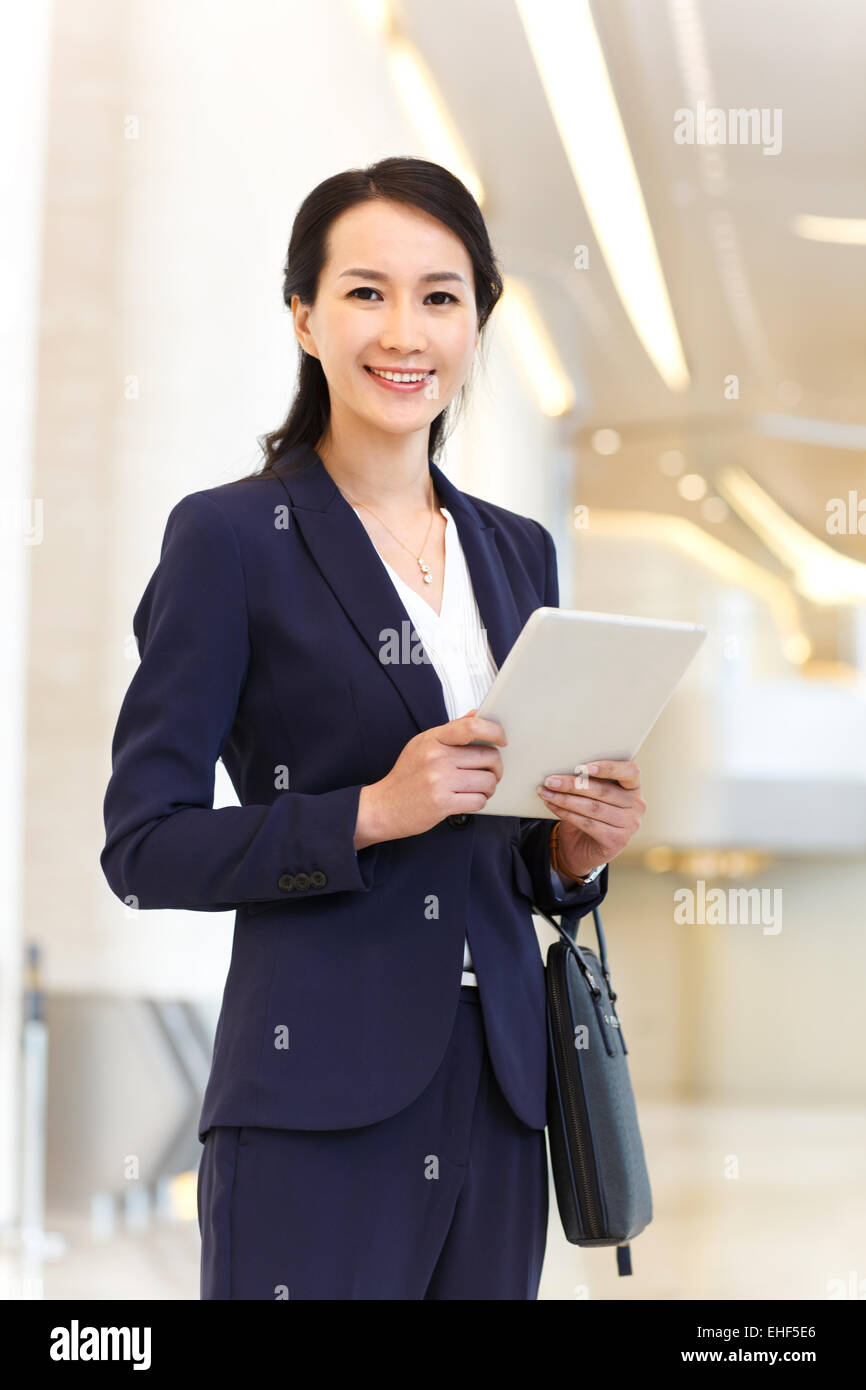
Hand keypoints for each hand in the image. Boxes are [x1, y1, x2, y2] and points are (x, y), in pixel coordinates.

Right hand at [356, 708, 505, 845]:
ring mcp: (439, 780)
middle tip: (490, 773)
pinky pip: (479, 800)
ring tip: (478, 789)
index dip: (494, 731)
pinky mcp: (443, 803)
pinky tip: (468, 800)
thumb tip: (476, 714)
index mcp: (433, 739)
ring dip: (489, 788)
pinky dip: (479, 802)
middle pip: (488, 756)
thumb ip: (451, 731)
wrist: (383, 807)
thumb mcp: (422, 745)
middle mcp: (436, 757)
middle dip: (496, 768)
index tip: (502, 739)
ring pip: (487, 781)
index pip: (471, 726)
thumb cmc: (406, 777)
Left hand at [537, 760, 645, 878]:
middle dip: (573, 784)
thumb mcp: (591, 794)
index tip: (584, 767)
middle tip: (551, 780)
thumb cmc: (588, 813)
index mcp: (634, 786)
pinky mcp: (617, 841)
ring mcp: (629, 824)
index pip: (630, 771)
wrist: (584, 848)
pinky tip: (552, 806)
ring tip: (546, 793)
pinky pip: (588, 823)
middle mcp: (637, 805)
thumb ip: (587, 780)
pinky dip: (566, 813)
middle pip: (604, 790)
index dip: (609, 768)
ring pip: (593, 807)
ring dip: (565, 799)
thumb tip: (561, 768)